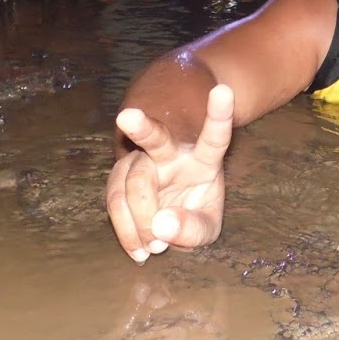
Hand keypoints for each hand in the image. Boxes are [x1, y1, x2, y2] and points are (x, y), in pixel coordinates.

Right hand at [105, 83, 234, 262]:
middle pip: (156, 138)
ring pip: (131, 180)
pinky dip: (124, 228)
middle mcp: (172, 152)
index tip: (224, 90)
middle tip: (127, 116)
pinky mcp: (120, 174)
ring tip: (152, 249)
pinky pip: (114, 198)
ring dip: (138, 220)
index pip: (215, 137)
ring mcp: (143, 160)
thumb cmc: (195, 210)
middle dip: (141, 127)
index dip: (219, 115)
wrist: (170, 207)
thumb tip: (160, 226)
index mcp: (204, 159)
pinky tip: (137, 248)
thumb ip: (192, 230)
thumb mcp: (208, 228)